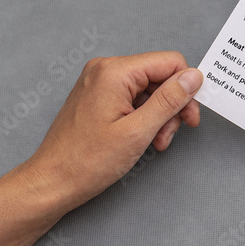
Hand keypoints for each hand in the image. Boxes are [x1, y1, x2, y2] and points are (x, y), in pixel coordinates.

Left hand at [23, 51, 202, 209]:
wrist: (51, 183)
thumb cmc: (86, 162)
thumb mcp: (138, 131)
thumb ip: (169, 100)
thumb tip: (194, 77)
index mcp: (114, 72)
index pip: (169, 62)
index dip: (186, 89)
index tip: (190, 117)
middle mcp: (106, 70)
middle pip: (160, 76)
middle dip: (172, 105)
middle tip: (171, 133)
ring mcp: (100, 82)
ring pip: (149, 88)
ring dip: (159, 115)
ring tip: (156, 141)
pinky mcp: (99, 96)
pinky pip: (134, 97)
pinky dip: (145, 116)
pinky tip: (144, 138)